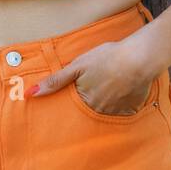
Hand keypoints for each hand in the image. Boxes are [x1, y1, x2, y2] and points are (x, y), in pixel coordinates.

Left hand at [28, 39, 156, 115]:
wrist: (139, 58)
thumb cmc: (107, 58)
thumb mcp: (78, 65)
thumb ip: (55, 81)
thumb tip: (31, 94)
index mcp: (85, 101)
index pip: (74, 106)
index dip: (78, 95)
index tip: (83, 88)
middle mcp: (100, 111)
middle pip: (91, 108)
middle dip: (93, 99)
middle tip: (101, 83)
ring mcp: (117, 111)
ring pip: (107, 109)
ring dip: (108, 100)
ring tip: (113, 83)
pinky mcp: (133, 108)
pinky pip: (124, 108)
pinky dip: (123, 100)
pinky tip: (124, 87)